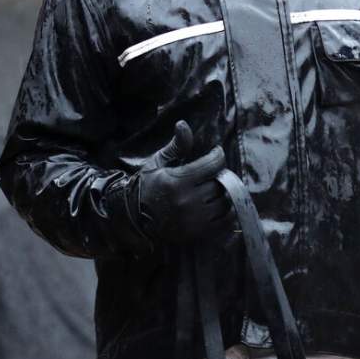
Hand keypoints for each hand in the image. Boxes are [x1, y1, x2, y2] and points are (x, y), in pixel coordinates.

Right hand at [132, 121, 231, 244]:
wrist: (132, 219)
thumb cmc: (146, 186)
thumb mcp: (158, 163)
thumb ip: (176, 146)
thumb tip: (183, 124)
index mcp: (177, 181)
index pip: (212, 164)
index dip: (218, 156)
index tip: (216, 154)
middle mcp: (186, 201)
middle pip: (220, 184)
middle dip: (220, 177)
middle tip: (215, 174)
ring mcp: (193, 220)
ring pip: (224, 203)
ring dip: (224, 195)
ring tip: (216, 190)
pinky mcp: (196, 234)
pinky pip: (224, 223)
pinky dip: (228, 214)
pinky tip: (221, 206)